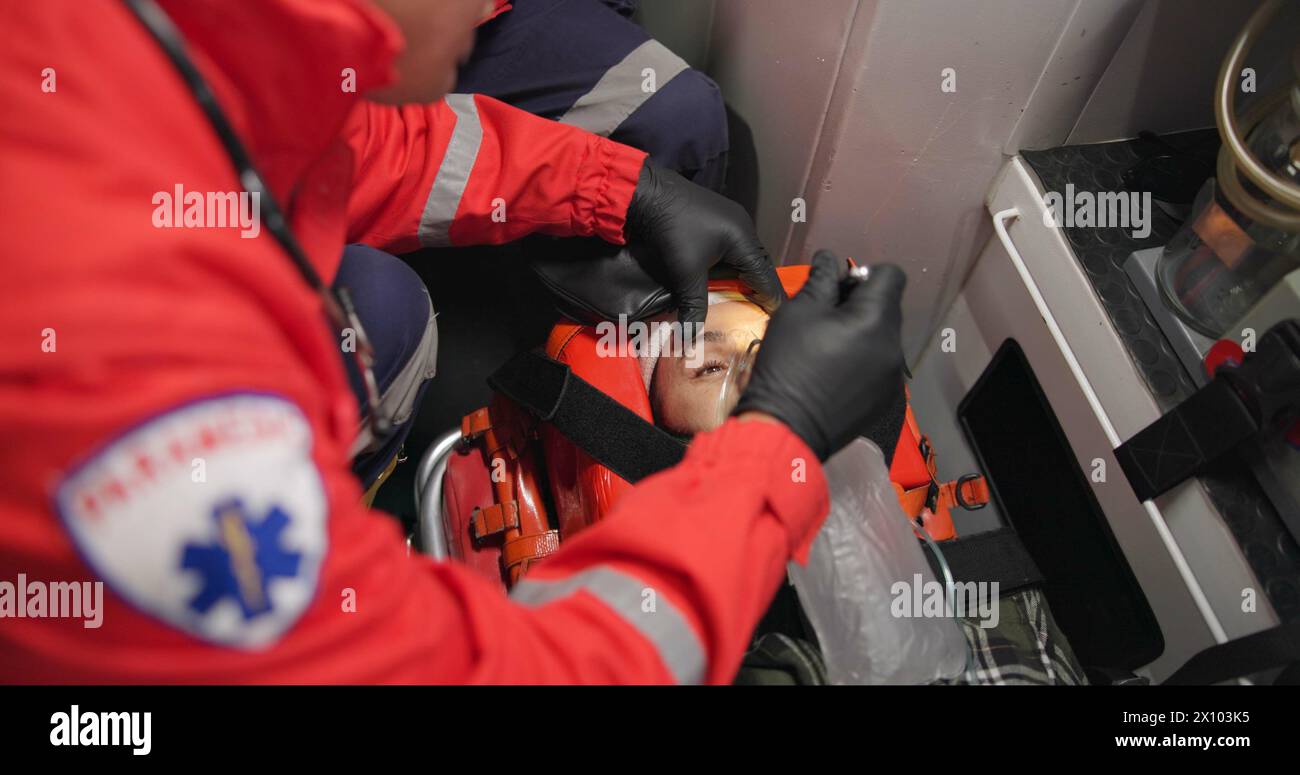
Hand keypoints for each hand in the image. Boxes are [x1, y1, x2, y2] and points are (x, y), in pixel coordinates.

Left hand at [624, 163, 785, 327]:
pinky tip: (727, 278)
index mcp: (744, 238)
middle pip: (759, 265)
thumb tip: (690, 336)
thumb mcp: (685, 271)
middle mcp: (743, 227)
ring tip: (748, 300)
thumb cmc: (672, 229)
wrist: (648, 193)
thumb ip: (694, 304)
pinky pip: (733, 248)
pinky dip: (733, 265)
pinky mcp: (716, 219)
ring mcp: (730, 220)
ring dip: (746, 277)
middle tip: (764, 313)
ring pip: (745, 256)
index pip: (765, 276)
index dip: (772, 298)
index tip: (778, 318)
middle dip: (761, 289)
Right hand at [733, 249, 906, 460]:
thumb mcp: (798, 312)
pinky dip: (863, 361)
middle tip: (825, 318)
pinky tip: (834, 373)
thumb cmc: (787, 365)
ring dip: (862, 333)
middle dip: (860, 304)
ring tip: (828, 348)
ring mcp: (893, 376)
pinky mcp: (886, 398)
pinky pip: (880, 365)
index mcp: (876, 319)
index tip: (839, 289)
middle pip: (888, 307)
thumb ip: (821, 280)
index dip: (865, 274)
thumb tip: (829, 260)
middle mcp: (894, 346)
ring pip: (884, 337)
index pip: (892, 275)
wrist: (786, 426)